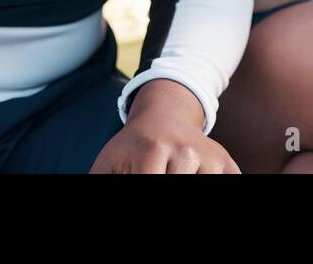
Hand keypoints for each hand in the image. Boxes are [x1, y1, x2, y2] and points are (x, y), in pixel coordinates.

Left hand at [90, 78, 239, 173]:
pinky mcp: (228, 165)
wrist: (166, 114)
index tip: (136, 179)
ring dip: (184, 185)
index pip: (148, 184)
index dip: (141, 186)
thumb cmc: (131, 147)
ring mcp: (211, 158)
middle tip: (154, 173)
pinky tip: (194, 176)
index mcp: (151, 149)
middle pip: (175, 187)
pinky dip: (212, 186)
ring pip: (202, 187)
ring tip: (169, 173)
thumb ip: (97, 182)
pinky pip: (229, 186)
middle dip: (163, 187)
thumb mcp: (107, 164)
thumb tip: (83, 198)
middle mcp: (185, 150)